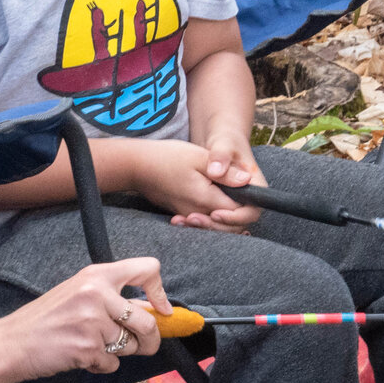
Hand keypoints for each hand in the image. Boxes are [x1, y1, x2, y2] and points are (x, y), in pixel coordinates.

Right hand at [0, 257, 170, 382]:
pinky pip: (113, 363)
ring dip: (119, 353)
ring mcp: (92, 322)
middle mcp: (97, 294)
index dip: (161, 292)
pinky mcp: (87, 348)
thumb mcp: (77, 294)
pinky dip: (101, 366)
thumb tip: (153, 310)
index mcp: (96, 275)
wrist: (10, 344)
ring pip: (131, 345)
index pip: (147, 269)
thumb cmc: (44, 320)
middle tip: (145, 346)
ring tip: (93, 347)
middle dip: (150, 340)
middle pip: (147, 321)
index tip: (164, 310)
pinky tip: (81, 357)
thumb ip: (111, 297)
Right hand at [126, 140, 252, 230]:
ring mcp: (188, 214)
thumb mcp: (199, 157)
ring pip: (215, 225)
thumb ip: (225, 172)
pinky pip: (202, 221)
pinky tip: (216, 208)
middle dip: (239, 215)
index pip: (238, 213)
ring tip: (230, 202)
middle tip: (241, 195)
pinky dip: (212, 217)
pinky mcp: (181, 212)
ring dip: (226, 217)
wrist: (136, 165)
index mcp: (205, 199)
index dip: (248, 205)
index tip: (246, 190)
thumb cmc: (167, 158)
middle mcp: (197, 213)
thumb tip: (246, 181)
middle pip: (228, 225)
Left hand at [191, 127, 265, 232]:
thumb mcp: (223, 144)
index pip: (252, 211)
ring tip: (182, 220)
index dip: (235, 217)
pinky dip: (197, 224)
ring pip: (223, 226)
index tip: (215, 213)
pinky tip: (179, 219)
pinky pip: (212, 222)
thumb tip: (217, 172)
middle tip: (192, 219)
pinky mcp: (220, 207)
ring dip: (204, 227)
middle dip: (215, 226)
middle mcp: (246, 199)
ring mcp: (233, 204)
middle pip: (237, 224)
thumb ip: (221, 157)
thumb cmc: (225, 142)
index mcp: (253, 186)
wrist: (221, 144)